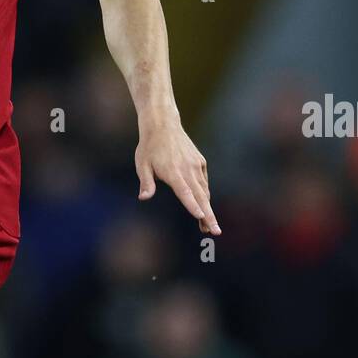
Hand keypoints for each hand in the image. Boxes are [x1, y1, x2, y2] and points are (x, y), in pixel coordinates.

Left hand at [135, 117, 220, 234]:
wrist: (163, 125)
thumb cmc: (149, 147)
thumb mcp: (142, 164)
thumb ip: (146, 182)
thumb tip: (144, 197)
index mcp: (173, 172)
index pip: (185, 193)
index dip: (193, 206)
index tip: (201, 217)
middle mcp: (188, 169)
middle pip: (201, 196)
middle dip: (209, 215)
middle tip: (216, 232)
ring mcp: (196, 165)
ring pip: (204, 191)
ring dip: (207, 209)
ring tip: (209, 226)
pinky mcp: (200, 162)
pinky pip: (203, 182)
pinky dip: (204, 195)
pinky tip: (204, 205)